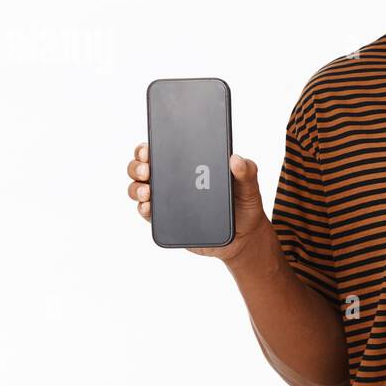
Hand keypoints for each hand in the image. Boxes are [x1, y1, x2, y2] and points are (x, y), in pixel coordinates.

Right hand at [126, 141, 271, 260]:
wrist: (243, 237)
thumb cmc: (244, 205)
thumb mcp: (249, 186)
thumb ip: (247, 171)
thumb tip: (236, 159)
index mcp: (189, 165)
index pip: (162, 150)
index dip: (148, 148)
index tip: (148, 149)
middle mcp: (173, 181)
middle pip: (142, 168)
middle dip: (137, 166)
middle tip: (146, 170)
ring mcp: (167, 201)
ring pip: (139, 190)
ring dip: (136, 189)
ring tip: (148, 192)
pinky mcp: (167, 221)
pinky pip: (148, 214)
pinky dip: (143, 209)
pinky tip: (148, 207)